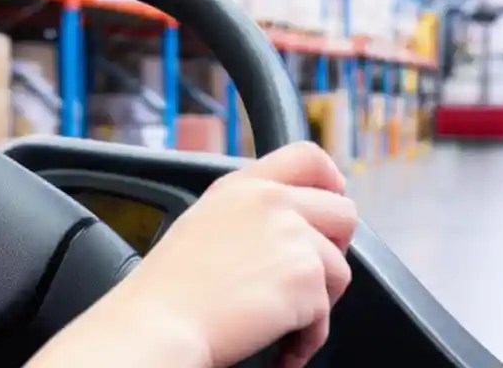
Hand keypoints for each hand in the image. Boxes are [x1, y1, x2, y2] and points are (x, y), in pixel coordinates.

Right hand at [80, 142, 357, 367]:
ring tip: (282, 322)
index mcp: (244, 186)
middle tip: (307, 280)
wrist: (158, 323)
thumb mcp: (205, 223)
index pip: (309, 157)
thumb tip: (290, 227)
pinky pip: (326, 315)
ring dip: (317, 303)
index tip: (328, 212)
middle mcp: (271, 202)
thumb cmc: (170, 289)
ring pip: (340, 270)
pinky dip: (307, 338)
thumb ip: (250, 212)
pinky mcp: (306, 276)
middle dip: (334, 251)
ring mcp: (292, 236)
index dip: (331, 183)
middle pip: (343, 213)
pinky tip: (280, 345)